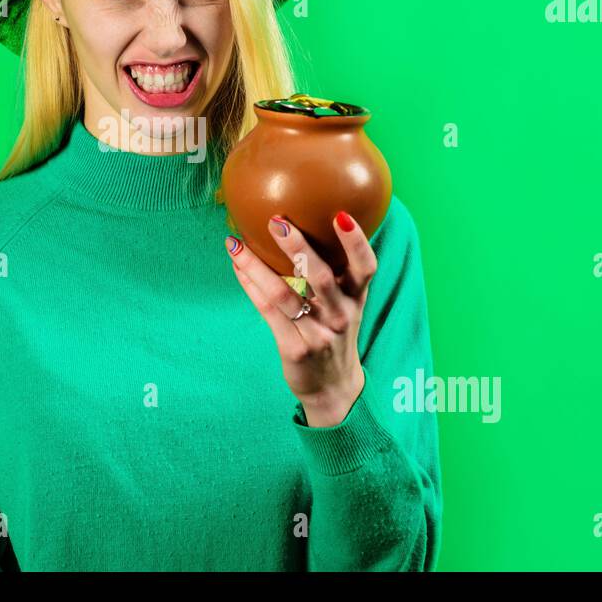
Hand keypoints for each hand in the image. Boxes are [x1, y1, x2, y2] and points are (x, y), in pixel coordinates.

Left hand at [225, 211, 377, 426]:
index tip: (341, 214)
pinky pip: (267, 312)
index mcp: (356, 298)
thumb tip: (308, 220)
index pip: (365, 267)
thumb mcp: (348, 304)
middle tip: (277, 221)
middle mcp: (340, 315)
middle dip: (298, 247)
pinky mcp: (294, 348)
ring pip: (284, 294)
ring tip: (236, 243)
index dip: (356, 241)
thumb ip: (338, 272)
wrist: (333, 387)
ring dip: (257, 266)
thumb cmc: (335, 333)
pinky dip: (250, 286)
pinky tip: (237, 266)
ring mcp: (317, 334)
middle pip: (321, 276)